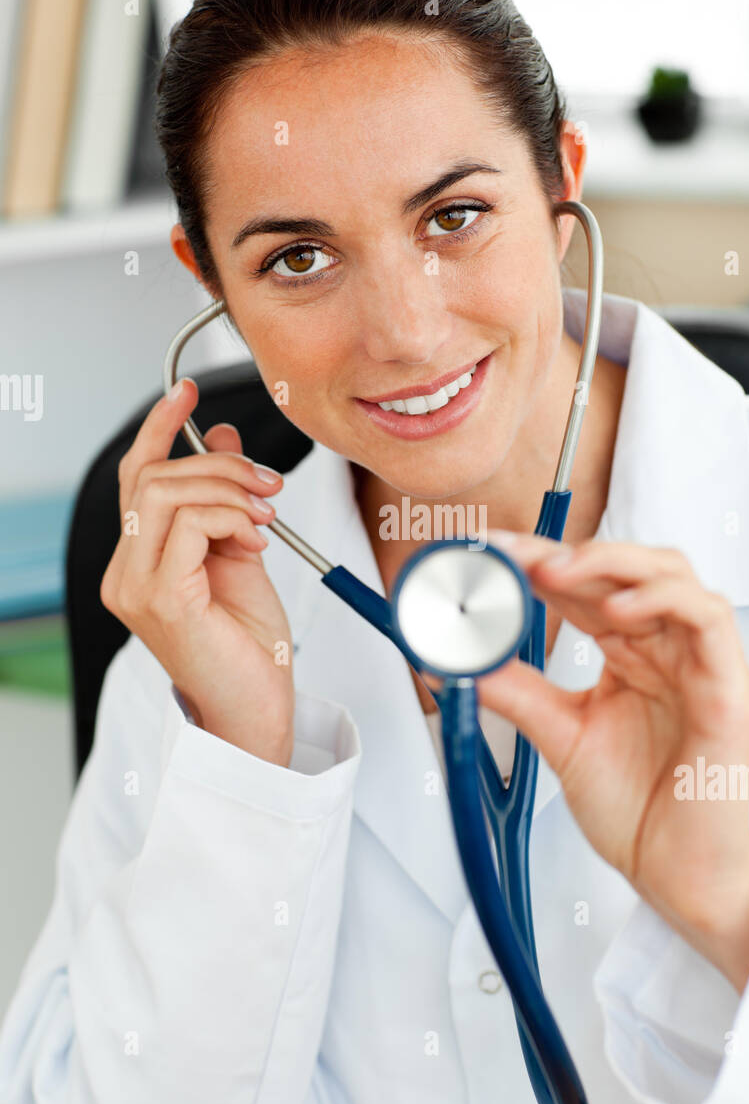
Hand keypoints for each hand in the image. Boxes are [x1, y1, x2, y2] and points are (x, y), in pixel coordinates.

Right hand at [100, 378, 294, 765]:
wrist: (258, 711)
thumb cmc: (250, 647)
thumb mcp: (242, 553)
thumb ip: (227, 500)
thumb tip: (222, 439)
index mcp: (139, 562)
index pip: (136, 478)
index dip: (159, 428)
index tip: (188, 392)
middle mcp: (126, 573)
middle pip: (151, 477)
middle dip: (219, 466)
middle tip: (268, 485)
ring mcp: (136, 588)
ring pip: (166, 494)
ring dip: (228, 490)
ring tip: (266, 516)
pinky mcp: (160, 600)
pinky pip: (188, 525)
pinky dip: (229, 517)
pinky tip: (256, 540)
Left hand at [475, 532, 748, 992]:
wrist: (675, 874)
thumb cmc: (638, 810)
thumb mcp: (560, 736)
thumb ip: (516, 693)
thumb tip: (455, 662)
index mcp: (628, 652)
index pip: (584, 584)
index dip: (538, 560)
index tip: (488, 553)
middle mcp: (665, 647)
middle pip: (624, 565)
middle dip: (565, 551)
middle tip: (512, 556)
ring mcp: (698, 661)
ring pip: (671, 574)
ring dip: (613, 561)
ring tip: (556, 572)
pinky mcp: (728, 686)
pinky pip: (709, 618)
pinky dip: (664, 600)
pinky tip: (618, 608)